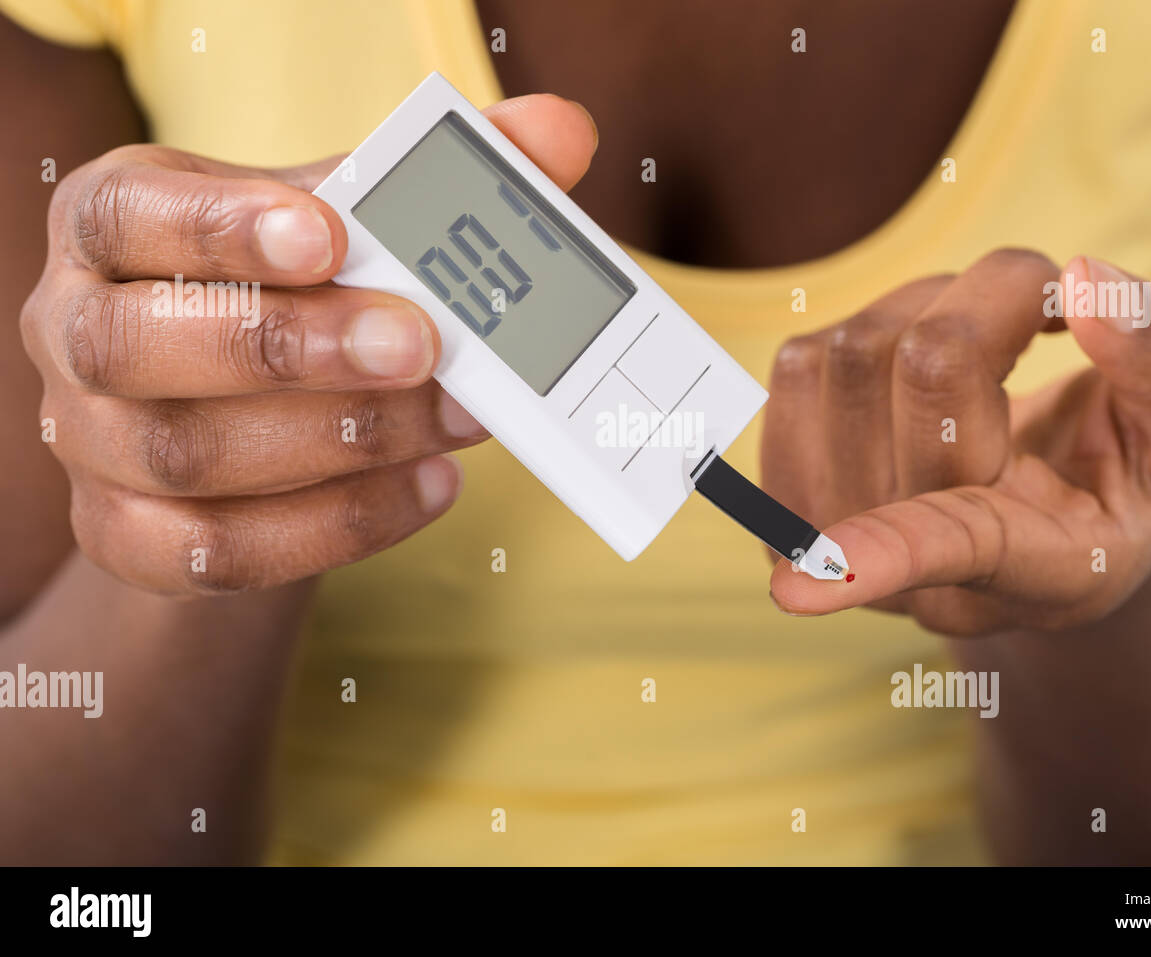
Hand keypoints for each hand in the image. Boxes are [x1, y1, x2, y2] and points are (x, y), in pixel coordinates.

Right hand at [20, 94, 597, 595]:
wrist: (239, 420)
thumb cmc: (288, 294)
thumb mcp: (342, 223)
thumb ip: (434, 181)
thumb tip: (559, 135)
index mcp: (112, 224)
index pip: (131, 217)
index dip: (221, 228)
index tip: (332, 235)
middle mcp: (76, 331)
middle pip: (139, 346)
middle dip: (293, 346)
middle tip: (423, 345)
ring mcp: (94, 446)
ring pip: (190, 457)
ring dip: (346, 440)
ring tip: (462, 417)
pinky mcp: (130, 538)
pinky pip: (223, 551)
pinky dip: (344, 523)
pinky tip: (435, 485)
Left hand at [764, 248, 1150, 634]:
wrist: (1044, 520)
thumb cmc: (1119, 473)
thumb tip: (1086, 284)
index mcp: (1041, 569)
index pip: (954, 545)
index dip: (881, 552)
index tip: (792, 592)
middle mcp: (923, 580)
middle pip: (924, 363)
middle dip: (999, 296)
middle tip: (1048, 311)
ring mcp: (842, 550)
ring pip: (855, 349)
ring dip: (931, 306)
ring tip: (985, 348)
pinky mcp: (783, 500)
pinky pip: (803, 360)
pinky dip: (876, 328)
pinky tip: (922, 367)